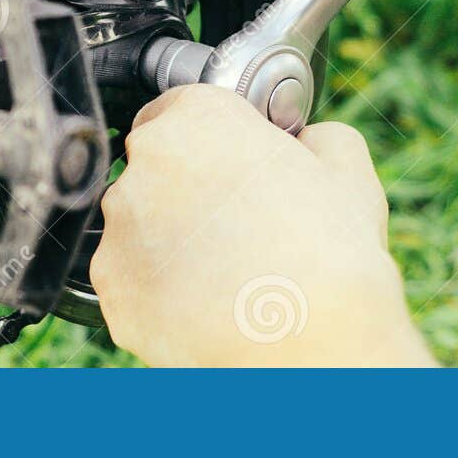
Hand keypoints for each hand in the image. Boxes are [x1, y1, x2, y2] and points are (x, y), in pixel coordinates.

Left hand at [90, 85, 433, 366]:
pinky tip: (203, 304)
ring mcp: (119, 230)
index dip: (207, 140)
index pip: (178, 109)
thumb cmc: (333, 256)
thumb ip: (313, 135)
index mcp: (195, 118)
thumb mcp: (346, 168)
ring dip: (166, 240)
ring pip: (136, 225)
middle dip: (183, 189)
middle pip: (152, 167)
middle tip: (233, 223)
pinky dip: (156, 292)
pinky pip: (129, 281)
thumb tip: (303, 140)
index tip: (229, 167)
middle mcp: (143, 165)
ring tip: (224, 272)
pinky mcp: (111, 289)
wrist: (313, 348)